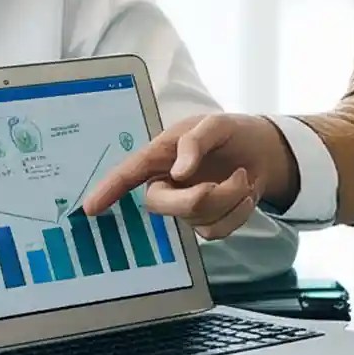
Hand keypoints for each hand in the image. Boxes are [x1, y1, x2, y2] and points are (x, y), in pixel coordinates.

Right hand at [84, 114, 298, 239]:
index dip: (108, 190)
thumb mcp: (215, 124)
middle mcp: (167, 183)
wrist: (263, 152)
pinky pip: (215, 230)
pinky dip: (237, 213)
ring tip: (242, 177)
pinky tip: (246, 194)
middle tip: (224, 183)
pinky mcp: (206, 222)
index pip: (128, 173)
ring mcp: (185, 206)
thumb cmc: (231, 133)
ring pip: (194, 218)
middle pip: (159, 204)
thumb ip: (195, 141)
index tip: (90, 207)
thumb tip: (179, 172)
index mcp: (160, 156)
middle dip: (193, 199)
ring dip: (228, 199)